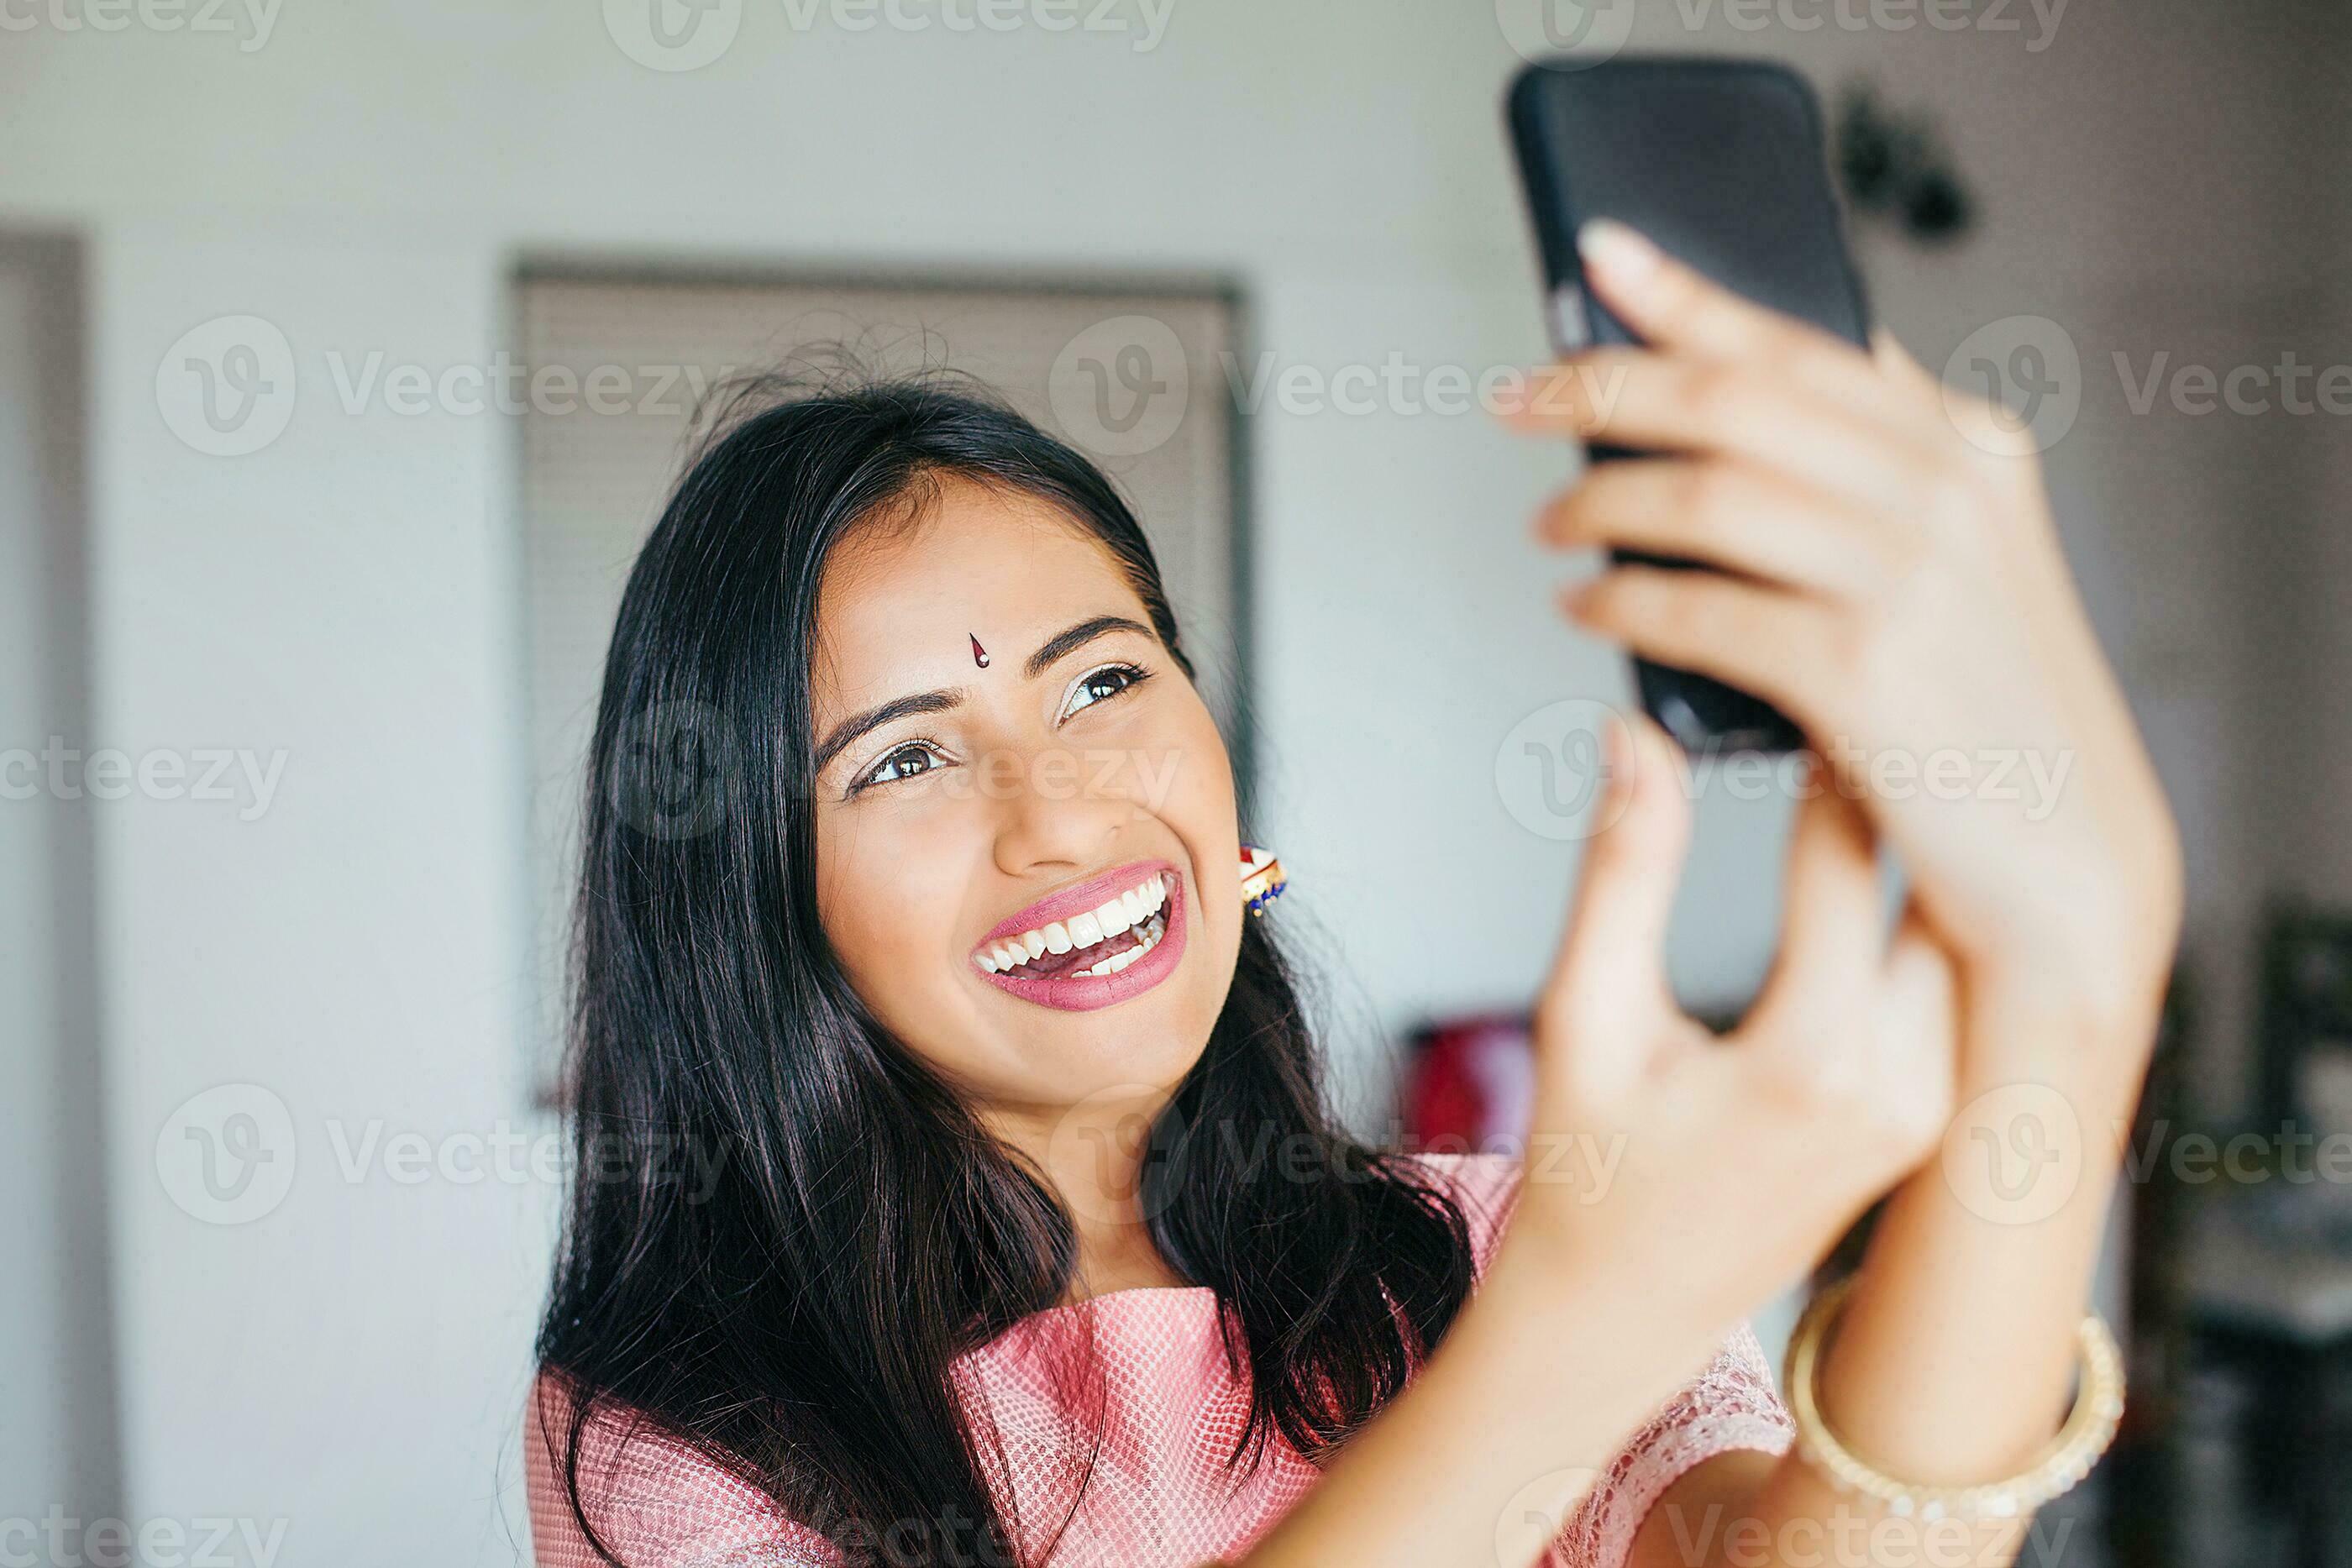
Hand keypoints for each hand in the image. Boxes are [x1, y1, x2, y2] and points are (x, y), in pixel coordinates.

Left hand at [1506, 219, 2182, 1084]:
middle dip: (1607, 386)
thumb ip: (1878, 477)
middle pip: (1735, 400)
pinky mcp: (1864, 671)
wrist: (2065, 859)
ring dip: (1603, 501)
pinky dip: (1624, 600)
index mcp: (1970, 449)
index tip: (1599, 255)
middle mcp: (1947, 494)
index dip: (1687, 294)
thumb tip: (1738, 399)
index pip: (1801, 342)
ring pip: (1709, 495)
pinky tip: (1585, 606)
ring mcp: (1911, 578)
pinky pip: (1702, 609)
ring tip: (1552, 523)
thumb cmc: (1986, 715)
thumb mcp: (1964, 566)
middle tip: (1518, 398)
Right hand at [1506, 710, 1956, 1337]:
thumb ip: (1624, 871)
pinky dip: (1910, 903)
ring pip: (1949, 926)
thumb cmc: (1585, 1174)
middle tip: (1854, 682)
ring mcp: (1928, 1106)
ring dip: (1912, 844)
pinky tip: (1875, 839)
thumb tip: (1636, 739)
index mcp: (1816, 1062)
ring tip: (1868, 746)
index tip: (1808, 666)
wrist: (1621, 1313)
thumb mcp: (1583, 1015)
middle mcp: (1902, 1087)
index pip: (1844, 856)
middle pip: (1925, 882)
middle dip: (1891, 784)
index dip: (1823, 747)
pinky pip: (1943, 975)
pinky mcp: (1928, 1111)